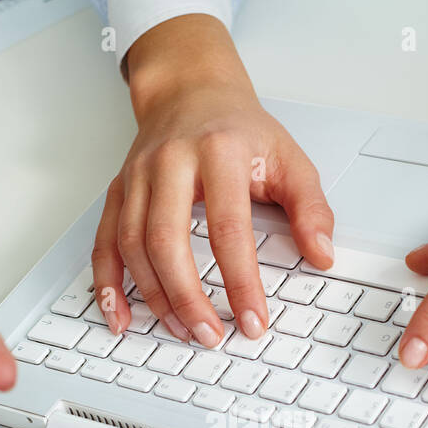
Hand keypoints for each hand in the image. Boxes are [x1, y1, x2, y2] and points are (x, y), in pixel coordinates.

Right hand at [93, 14, 333, 345]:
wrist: (190, 91)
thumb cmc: (240, 130)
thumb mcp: (289, 158)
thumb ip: (310, 208)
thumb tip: (322, 256)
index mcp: (218, 153)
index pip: (228, 227)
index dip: (240, 280)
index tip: (253, 320)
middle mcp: (169, 163)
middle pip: (169, 241)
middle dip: (188, 297)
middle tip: (209, 336)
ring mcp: (137, 178)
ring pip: (133, 246)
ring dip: (155, 297)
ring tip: (182, 330)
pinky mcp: (118, 191)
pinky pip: (104, 242)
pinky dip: (109, 284)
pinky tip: (119, 315)